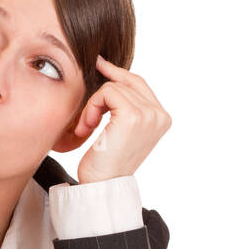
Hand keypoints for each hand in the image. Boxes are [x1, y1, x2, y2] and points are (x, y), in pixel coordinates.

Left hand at [74, 54, 171, 184]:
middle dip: (101, 96)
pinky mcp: (132, 115)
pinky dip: (91, 108)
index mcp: (162, 118)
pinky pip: (106, 92)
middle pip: (125, 81)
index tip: (98, 63)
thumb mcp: (120, 129)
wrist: (102, 185)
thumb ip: (124, 104)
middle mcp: (160, 115)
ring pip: (112, 87)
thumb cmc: (105, 162)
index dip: (117, 72)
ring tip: (87, 128)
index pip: (138, 82)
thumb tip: (110, 69)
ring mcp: (149, 114)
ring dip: (92, 107)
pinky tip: (86, 128)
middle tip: (87, 119)